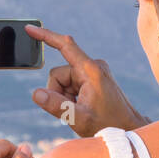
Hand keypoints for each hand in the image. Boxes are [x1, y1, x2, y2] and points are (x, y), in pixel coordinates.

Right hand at [26, 24, 141, 136]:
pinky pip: (70, 84)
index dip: (46, 36)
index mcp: (90, 70)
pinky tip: (81, 107)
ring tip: (79, 110)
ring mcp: (93, 72)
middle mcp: (92, 66)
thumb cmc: (108, 125)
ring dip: (64, 97)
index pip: (65, 46)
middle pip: (58, 74)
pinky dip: (70, 97)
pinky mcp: (93, 78)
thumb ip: (56, 106)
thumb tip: (36, 94)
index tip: (30, 29)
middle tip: (72, 109)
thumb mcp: (79, 119)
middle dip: (58, 93)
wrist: (128, 128)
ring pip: (62, 81)